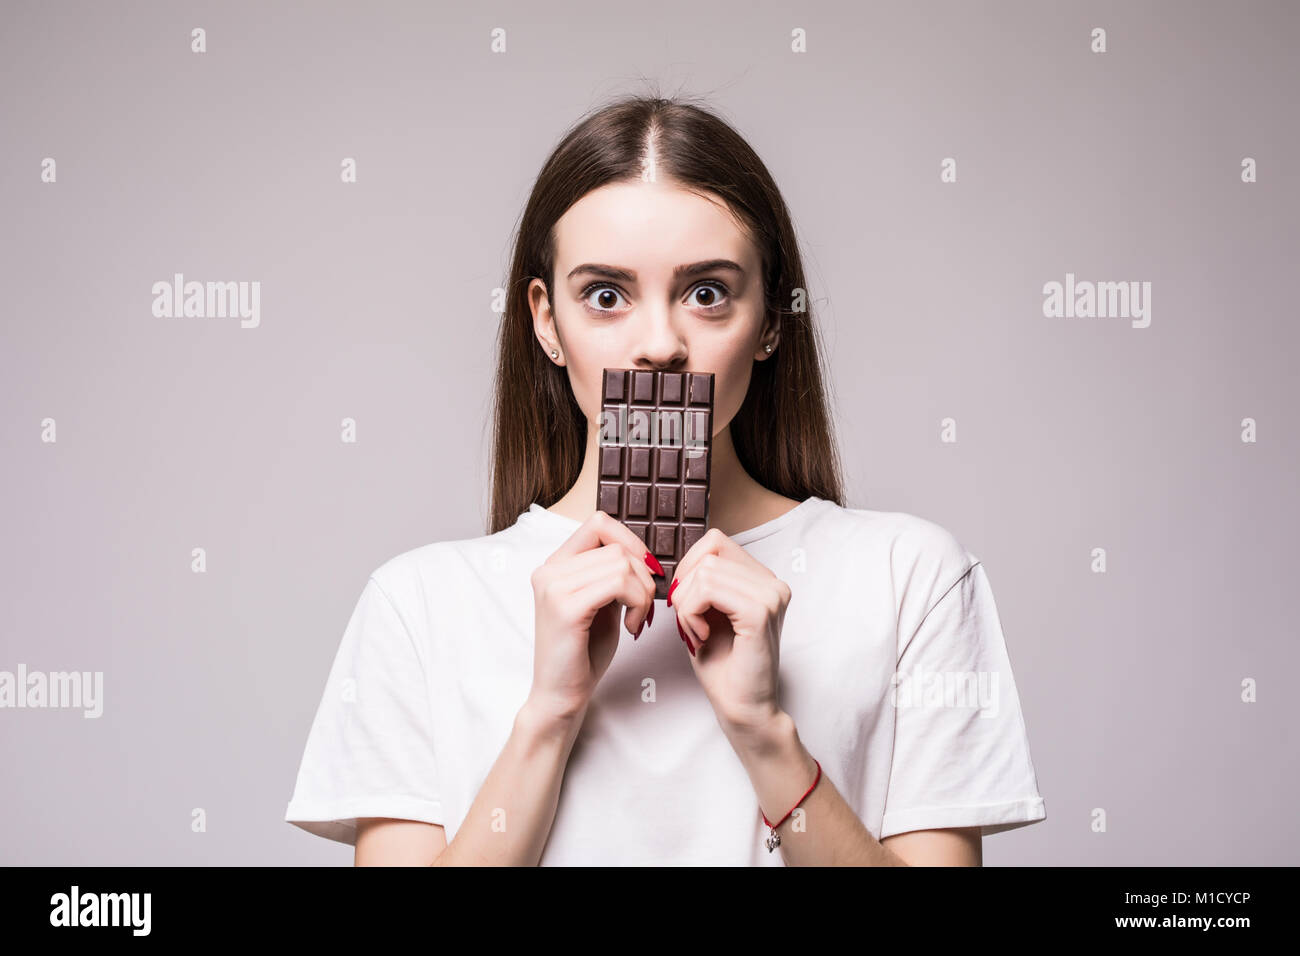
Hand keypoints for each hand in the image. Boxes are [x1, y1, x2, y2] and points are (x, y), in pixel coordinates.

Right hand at [528, 510, 659, 720]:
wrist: (561, 695)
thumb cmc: (583, 652)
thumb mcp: (600, 602)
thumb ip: (611, 573)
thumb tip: (640, 552)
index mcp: (555, 564)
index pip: (598, 523)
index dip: (631, 541)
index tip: (646, 572)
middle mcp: (549, 570)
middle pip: (616, 546)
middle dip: (643, 576)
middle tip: (644, 608)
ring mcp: (553, 587)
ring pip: (621, 564)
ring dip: (642, 594)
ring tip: (638, 620)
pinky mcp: (565, 607)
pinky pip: (618, 584)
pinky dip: (637, 603)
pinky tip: (633, 626)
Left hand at [667, 528, 792, 732]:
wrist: (742, 708)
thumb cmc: (723, 665)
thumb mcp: (706, 612)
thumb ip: (701, 582)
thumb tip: (681, 562)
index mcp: (762, 579)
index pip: (715, 541)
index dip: (688, 566)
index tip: (685, 602)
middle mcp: (773, 582)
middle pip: (708, 553)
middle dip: (684, 587)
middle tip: (689, 622)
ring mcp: (771, 595)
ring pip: (704, 572)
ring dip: (686, 604)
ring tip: (696, 632)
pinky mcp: (760, 612)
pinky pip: (707, 590)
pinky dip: (691, 613)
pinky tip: (701, 637)